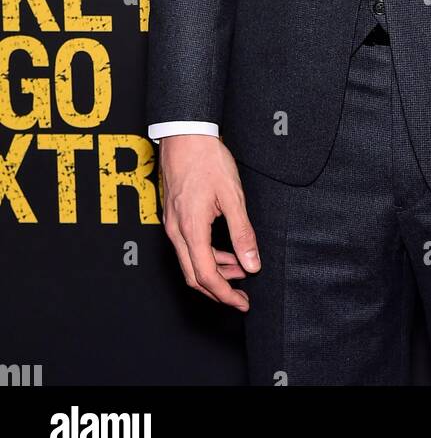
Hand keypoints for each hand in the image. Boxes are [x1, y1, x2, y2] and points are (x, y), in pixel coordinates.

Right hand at [158, 135, 260, 310]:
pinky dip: (206, 256)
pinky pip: (187, 248)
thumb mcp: (233, 196)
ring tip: (240, 270)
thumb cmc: (208, 160)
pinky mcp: (174, 217)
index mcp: (191, 229)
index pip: (207, 275)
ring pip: (189, 263)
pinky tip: (225, 251)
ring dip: (214, 272)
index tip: (242, 303)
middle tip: (241, 296)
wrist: (185, 135)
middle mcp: (177, 231)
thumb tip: (252, 263)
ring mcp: (172, 224)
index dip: (225, 294)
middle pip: (194, 276)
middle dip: (219, 290)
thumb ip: (242, 233)